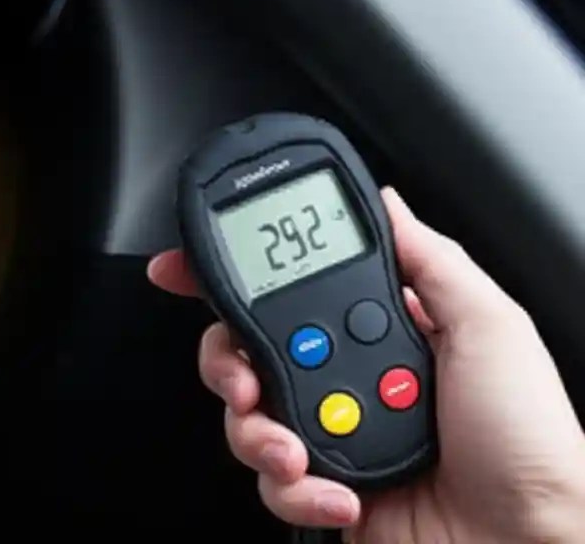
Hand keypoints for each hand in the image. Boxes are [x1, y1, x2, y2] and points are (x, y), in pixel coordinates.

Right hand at [148, 187, 584, 542]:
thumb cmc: (529, 439)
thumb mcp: (490, 325)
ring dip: (258, 434)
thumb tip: (386, 203)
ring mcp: (331, 435)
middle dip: (225, 363)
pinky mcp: (323, 493)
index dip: (229, 276)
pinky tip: (339, 494)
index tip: (180, 269)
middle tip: (243, 379)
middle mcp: (345, 379)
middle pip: (244, 352)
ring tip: (297, 451)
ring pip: (245, 420)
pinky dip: (298, 490)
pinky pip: (274, 485)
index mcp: (380, 331)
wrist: (532, 541)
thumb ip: (430, 260)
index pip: (289, 290)